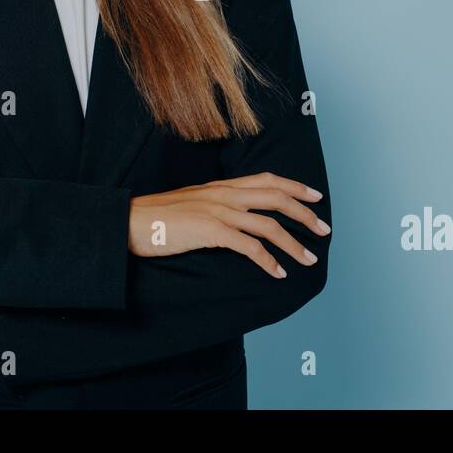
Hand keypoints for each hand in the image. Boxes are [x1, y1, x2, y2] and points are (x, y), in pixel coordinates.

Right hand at [127, 172, 329, 277]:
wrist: (128, 222)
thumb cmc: (156, 217)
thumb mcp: (191, 204)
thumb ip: (214, 207)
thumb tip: (235, 222)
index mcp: (220, 186)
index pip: (266, 180)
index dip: (294, 186)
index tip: (315, 197)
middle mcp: (223, 194)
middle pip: (276, 198)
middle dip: (304, 214)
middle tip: (324, 230)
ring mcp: (218, 211)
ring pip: (268, 225)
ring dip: (293, 243)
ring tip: (309, 259)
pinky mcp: (210, 231)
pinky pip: (249, 247)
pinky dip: (268, 261)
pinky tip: (278, 273)